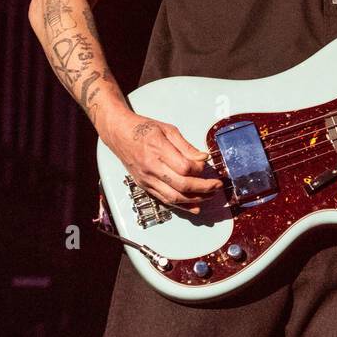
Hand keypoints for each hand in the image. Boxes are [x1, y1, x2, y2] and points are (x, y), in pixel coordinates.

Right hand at [104, 112, 218, 213]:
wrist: (119, 134)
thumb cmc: (143, 129)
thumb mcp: (167, 129)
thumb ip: (186, 146)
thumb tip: (204, 158)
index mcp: (158, 149)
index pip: (184, 167)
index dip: (199, 169)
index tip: (206, 164)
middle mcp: (151, 167)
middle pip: (182, 185)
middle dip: (204, 188)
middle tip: (217, 185)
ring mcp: (147, 179)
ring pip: (174, 197)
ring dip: (195, 199)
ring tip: (210, 196)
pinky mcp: (145, 186)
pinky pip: (165, 200)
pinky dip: (181, 206)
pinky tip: (195, 206)